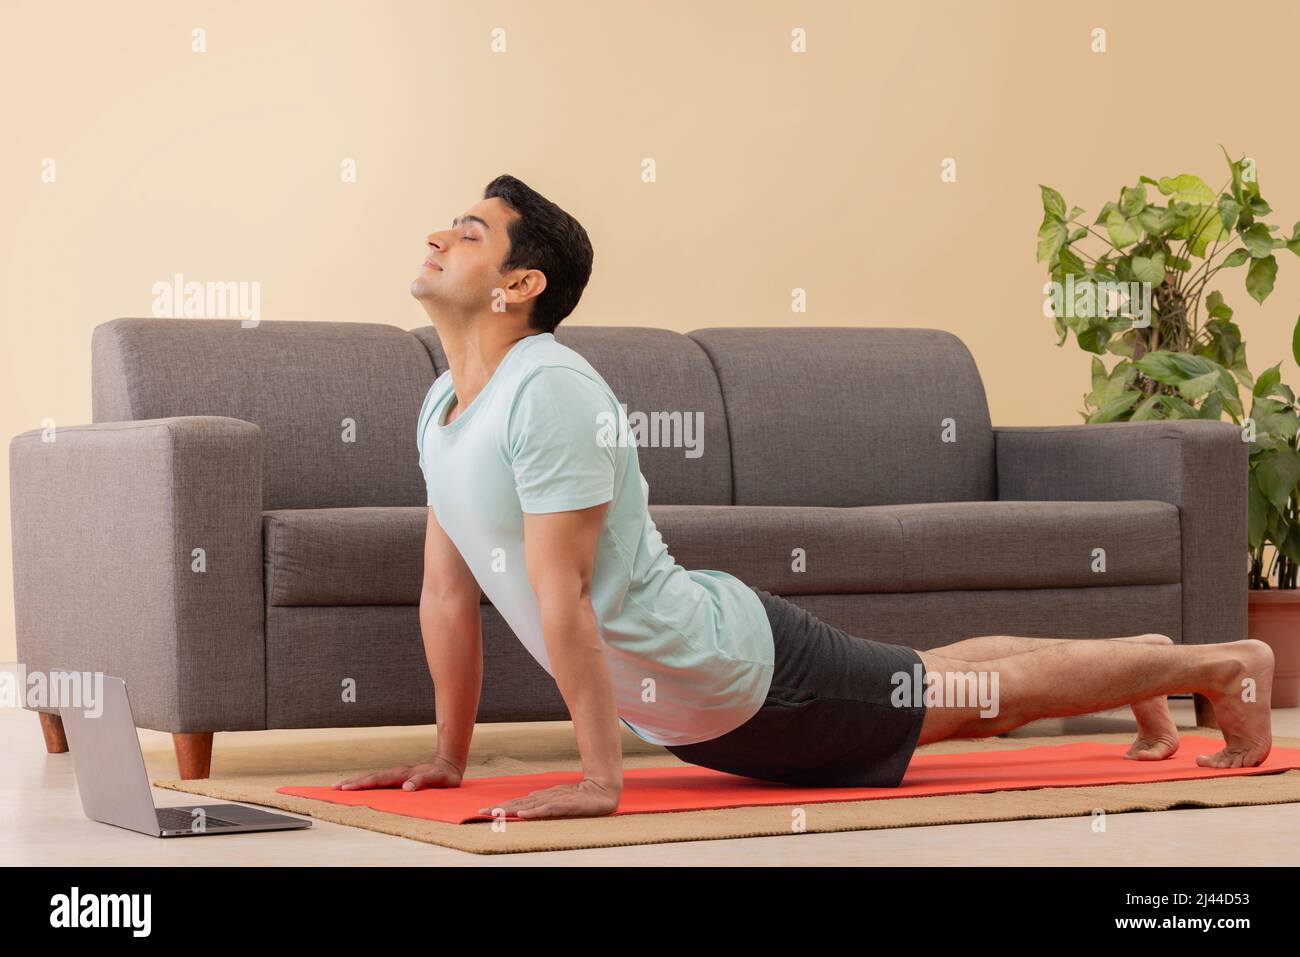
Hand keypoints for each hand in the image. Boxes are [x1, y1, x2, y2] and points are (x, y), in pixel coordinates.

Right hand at [334, 755, 463, 790]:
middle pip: (371, 777)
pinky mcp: (398, 777)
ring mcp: (397, 774)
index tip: (347, 788)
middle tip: (334, 788)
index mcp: (403, 774)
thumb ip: (423, 782)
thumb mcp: (438, 779)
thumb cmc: (444, 775)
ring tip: (340, 786)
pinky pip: (379, 780)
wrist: (449, 764)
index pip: (378, 779)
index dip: (363, 784)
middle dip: (352, 782)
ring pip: (373, 777)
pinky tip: (359, 786)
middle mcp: (397, 773)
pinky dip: (367, 782)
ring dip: (357, 781)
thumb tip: (405, 788)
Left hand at [478, 777, 619, 818]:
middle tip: (481, 812)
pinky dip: (534, 812)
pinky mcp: (566, 804)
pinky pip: (548, 809)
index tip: (483, 811)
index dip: (500, 807)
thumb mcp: (558, 802)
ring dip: (511, 810)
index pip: (517, 802)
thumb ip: (542, 804)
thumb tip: (523, 808)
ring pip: (529, 805)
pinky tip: (522, 815)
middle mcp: (545, 797)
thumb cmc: (580, 797)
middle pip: (518, 803)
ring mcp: (555, 800)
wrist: (603, 789)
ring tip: (496, 814)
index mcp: (542, 797)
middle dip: (499, 808)